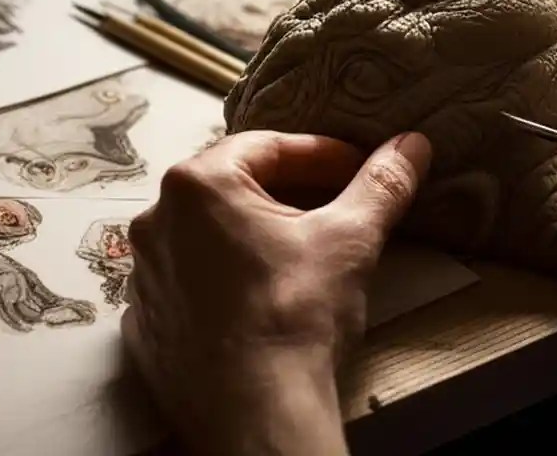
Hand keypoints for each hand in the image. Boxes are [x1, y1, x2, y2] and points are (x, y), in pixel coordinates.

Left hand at [123, 129, 431, 455]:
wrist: (255, 411)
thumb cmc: (295, 315)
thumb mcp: (350, 239)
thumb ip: (381, 184)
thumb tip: (411, 146)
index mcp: (198, 184)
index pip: (268, 147)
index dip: (322, 155)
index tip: (357, 168)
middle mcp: (157, 220)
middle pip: (233, 187)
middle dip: (286, 191)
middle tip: (334, 206)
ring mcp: (145, 274)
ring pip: (207, 234)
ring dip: (251, 234)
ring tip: (300, 253)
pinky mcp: (145, 321)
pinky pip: (188, 281)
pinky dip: (222, 278)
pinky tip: (260, 296)